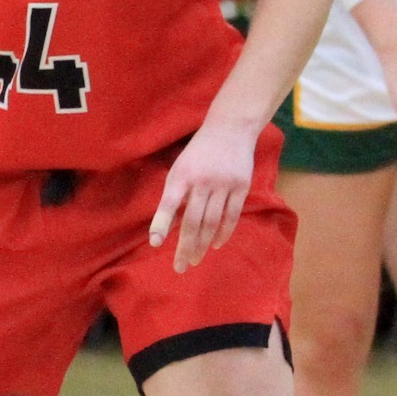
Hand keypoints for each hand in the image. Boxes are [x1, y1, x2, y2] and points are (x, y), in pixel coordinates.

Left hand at [148, 120, 256, 273]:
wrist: (230, 129)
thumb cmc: (199, 153)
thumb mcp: (181, 168)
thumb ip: (176, 195)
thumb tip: (171, 228)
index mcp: (182, 174)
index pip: (169, 202)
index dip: (162, 223)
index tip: (155, 243)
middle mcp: (202, 180)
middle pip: (193, 220)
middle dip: (185, 246)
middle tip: (180, 266)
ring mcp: (224, 184)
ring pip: (212, 222)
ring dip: (203, 244)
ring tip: (195, 260)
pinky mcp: (241, 186)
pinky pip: (232, 216)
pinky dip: (223, 232)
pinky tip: (215, 244)